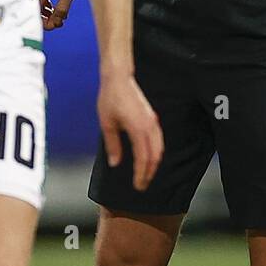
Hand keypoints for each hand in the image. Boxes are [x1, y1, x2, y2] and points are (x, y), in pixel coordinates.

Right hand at [32, 0, 81, 29]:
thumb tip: (57, 21)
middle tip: (61, 21)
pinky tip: (59, 1)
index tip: (58, 24)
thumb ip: (62, 8)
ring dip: (48, 11)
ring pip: (39, 2)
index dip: (46, 24)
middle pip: (36, 10)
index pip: (37, 15)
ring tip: (61, 13)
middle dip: (48, 18)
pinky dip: (49, 1)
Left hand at [97, 73, 163, 190]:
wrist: (119, 79)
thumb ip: (113, 145)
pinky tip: (149, 157)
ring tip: (146, 174)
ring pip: (159, 148)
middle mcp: (149, 126)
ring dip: (154, 163)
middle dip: (150, 172)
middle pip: (155, 156)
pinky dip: (156, 152)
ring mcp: (152, 121)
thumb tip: (115, 163)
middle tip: (142, 185)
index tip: (138, 185)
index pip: (143, 158)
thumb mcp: (107, 124)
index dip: (141, 174)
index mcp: (138, 129)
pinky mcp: (152, 118)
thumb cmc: (110, 99)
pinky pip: (159, 139)